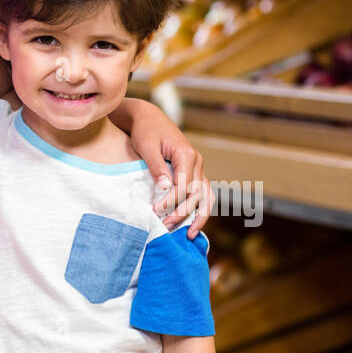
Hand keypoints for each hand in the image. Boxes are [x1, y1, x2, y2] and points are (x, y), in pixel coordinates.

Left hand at [124, 100, 210, 237]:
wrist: (148, 117)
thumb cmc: (145, 131)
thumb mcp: (147, 146)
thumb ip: (157, 167)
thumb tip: (166, 187)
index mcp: (187, 155)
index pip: (184, 185)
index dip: (171, 201)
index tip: (156, 211)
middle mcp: (197, 162)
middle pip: (196, 194)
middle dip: (183, 213)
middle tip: (165, 226)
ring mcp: (198, 167)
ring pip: (205, 196)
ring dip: (198, 216)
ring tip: (189, 235)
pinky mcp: (193, 171)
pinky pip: (202, 193)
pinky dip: (199, 209)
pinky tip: (192, 223)